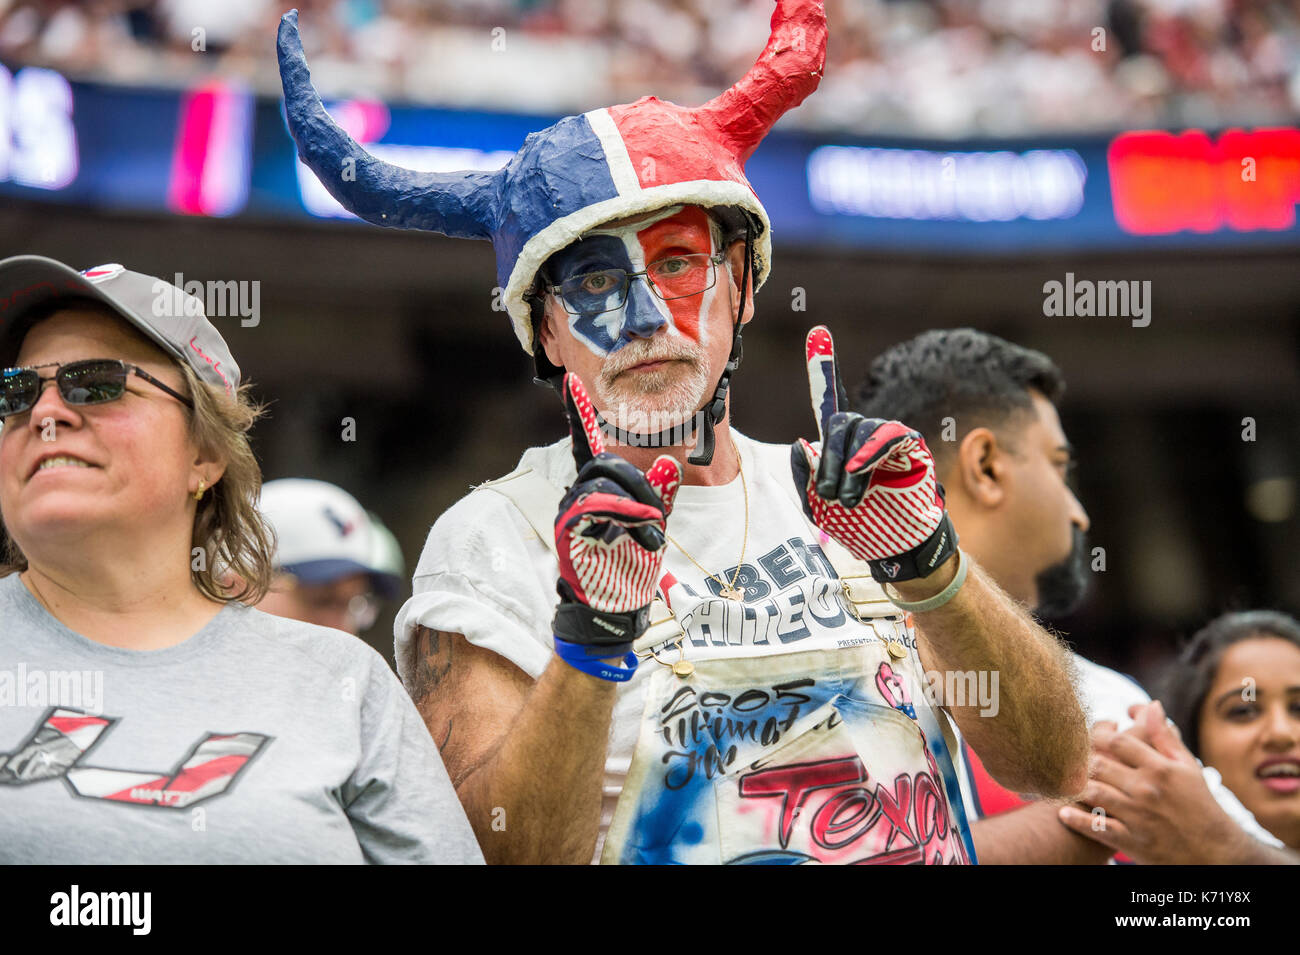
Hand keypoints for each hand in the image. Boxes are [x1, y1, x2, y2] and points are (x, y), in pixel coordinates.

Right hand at [553, 373, 680, 651]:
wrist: (614, 611)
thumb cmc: (629, 570)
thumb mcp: (654, 525)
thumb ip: (661, 494)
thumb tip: (671, 460)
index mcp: (595, 491)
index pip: (586, 445)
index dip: (578, 413)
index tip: (570, 382)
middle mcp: (577, 496)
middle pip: (607, 463)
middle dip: (640, 484)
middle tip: (656, 517)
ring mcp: (570, 512)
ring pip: (605, 483)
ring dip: (639, 505)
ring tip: (652, 534)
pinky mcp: (569, 530)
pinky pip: (599, 506)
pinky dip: (627, 513)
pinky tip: (643, 532)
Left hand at [790, 325, 954, 582]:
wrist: (898, 550)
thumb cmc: (861, 528)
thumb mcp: (819, 508)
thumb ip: (804, 477)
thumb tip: (800, 441)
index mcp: (840, 446)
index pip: (830, 402)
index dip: (824, 368)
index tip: (818, 331)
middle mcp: (864, 435)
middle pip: (837, 422)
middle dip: (826, 458)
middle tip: (827, 492)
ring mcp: (888, 438)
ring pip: (858, 428)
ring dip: (847, 464)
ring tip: (848, 497)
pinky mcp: (911, 446)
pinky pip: (888, 434)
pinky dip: (870, 451)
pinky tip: (861, 469)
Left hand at [1057, 700, 1252, 863]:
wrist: (1214, 851)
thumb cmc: (1198, 803)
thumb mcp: (1186, 766)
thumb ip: (1164, 735)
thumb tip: (1150, 704)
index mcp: (1159, 768)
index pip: (1118, 741)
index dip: (1098, 733)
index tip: (1090, 735)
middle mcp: (1146, 789)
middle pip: (1099, 763)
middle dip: (1081, 759)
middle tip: (1068, 757)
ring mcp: (1137, 815)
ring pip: (1093, 792)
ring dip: (1075, 785)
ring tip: (1065, 780)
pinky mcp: (1131, 840)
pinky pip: (1096, 827)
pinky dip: (1076, 819)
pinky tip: (1064, 812)